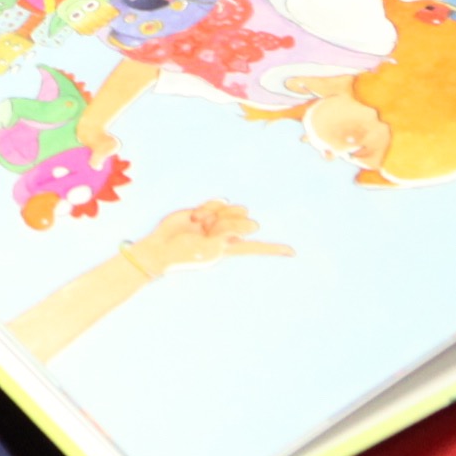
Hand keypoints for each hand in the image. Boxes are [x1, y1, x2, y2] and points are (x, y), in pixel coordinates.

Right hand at [126, 200, 292, 274]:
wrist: (162, 246)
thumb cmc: (186, 254)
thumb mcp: (211, 248)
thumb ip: (229, 233)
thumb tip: (251, 221)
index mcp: (229, 249)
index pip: (256, 248)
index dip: (273, 249)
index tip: (292, 252)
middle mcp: (225, 234)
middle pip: (242, 220)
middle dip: (226, 220)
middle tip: (208, 229)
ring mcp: (215, 221)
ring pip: (229, 209)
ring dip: (214, 214)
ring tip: (199, 223)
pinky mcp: (203, 211)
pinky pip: (215, 202)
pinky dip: (209, 206)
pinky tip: (197, 215)